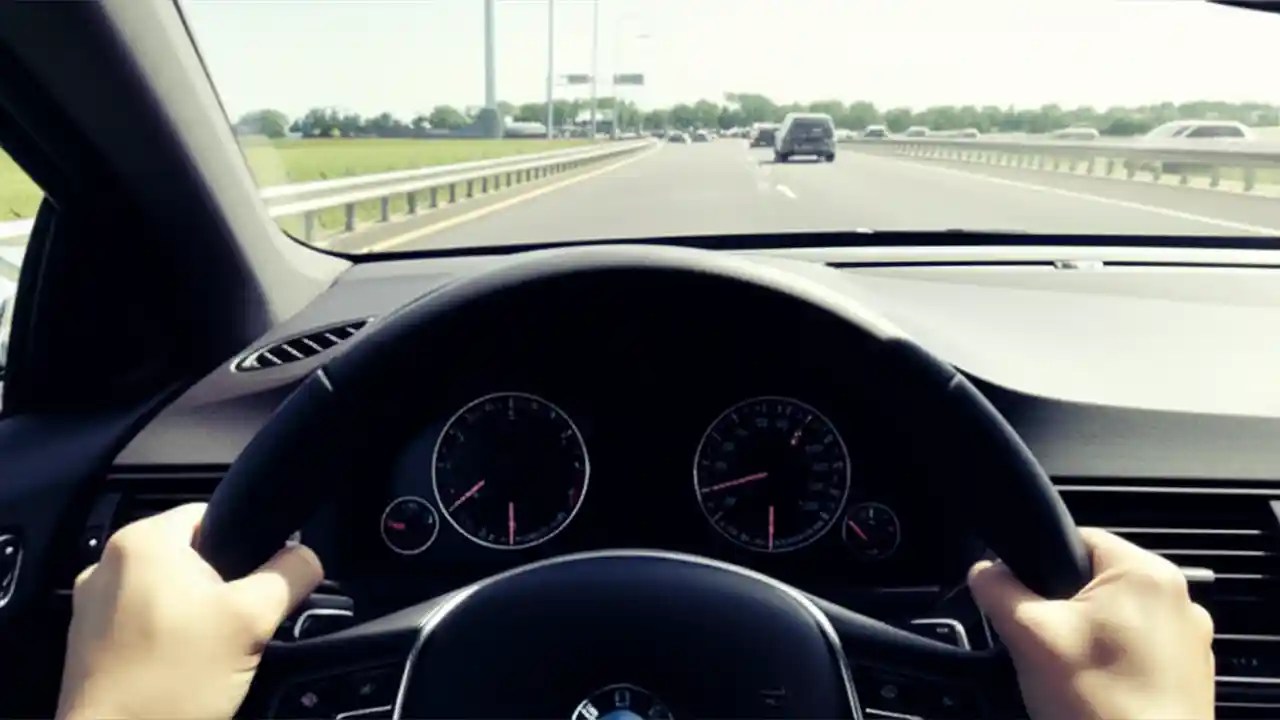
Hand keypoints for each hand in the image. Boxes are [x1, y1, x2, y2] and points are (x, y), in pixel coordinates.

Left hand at [56, 503, 322, 719]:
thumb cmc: (175, 681)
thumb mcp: (253, 620)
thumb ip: (290, 575)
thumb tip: (308, 556)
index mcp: (143, 540)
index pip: (214, 513)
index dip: (249, 545)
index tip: (261, 586)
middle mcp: (108, 563)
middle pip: (193, 557)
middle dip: (224, 588)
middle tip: (240, 626)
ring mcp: (92, 606)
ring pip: (170, 593)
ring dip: (197, 616)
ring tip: (212, 653)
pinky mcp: (89, 643)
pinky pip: (145, 624)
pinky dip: (169, 639)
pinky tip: (183, 669)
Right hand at [968, 528, 1213, 719]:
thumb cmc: (1098, 704)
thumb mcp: (1029, 636)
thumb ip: (998, 590)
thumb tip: (983, 571)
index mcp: (1146, 573)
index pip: (1076, 539)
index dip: (1038, 566)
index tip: (1024, 603)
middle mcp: (1179, 599)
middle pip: (1094, 583)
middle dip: (1062, 610)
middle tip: (1044, 645)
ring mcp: (1190, 640)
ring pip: (1114, 620)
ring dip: (1086, 639)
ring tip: (1072, 675)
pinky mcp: (1190, 675)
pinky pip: (1137, 651)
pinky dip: (1112, 665)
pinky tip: (1097, 692)